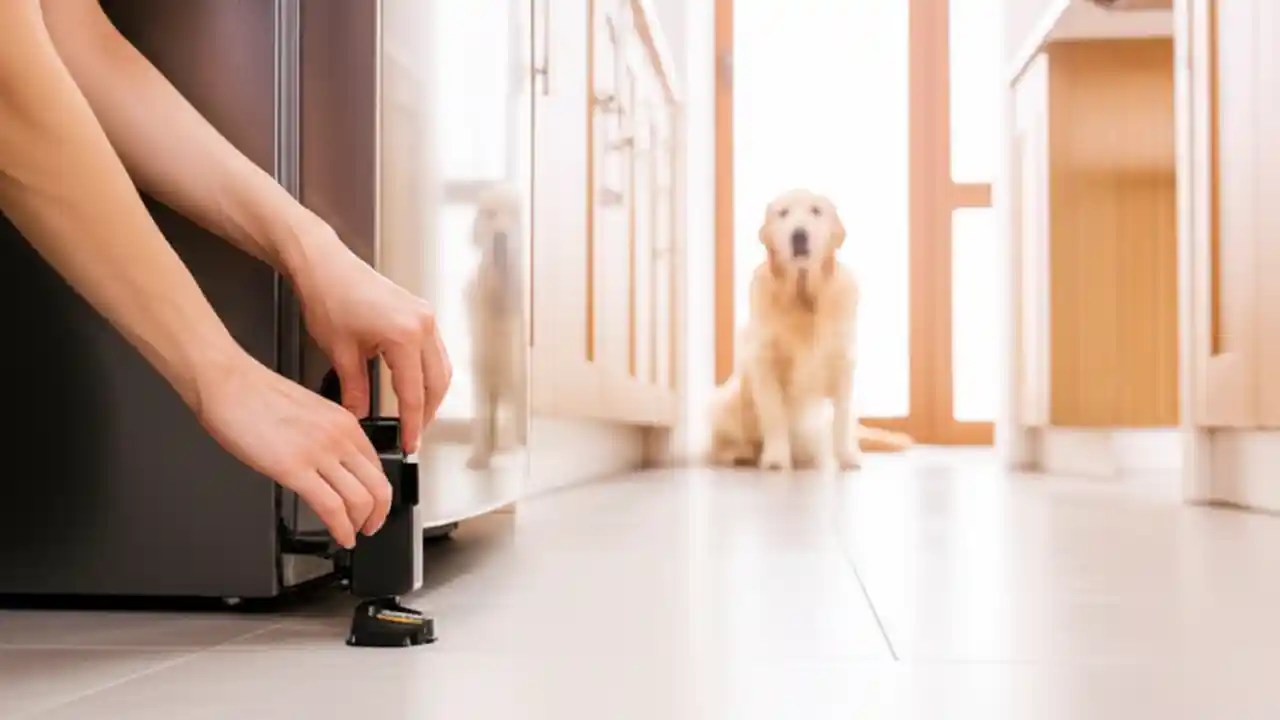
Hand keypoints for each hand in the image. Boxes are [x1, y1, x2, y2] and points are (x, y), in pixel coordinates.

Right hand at [195, 355, 390, 548]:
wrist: (229, 383)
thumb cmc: (257, 396)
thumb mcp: (309, 413)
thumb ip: (326, 439)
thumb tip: (330, 466)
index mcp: (345, 423)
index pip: (378, 466)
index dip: (379, 494)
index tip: (374, 507)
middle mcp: (340, 437)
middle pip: (378, 486)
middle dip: (378, 514)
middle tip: (370, 527)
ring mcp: (319, 453)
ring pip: (360, 500)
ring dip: (361, 525)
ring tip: (352, 534)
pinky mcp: (294, 469)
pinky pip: (331, 508)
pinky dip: (341, 529)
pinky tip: (340, 537)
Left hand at [286, 226, 450, 452]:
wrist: (323, 263)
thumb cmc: (328, 297)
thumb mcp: (340, 353)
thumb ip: (355, 390)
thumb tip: (359, 416)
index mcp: (405, 335)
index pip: (413, 393)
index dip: (410, 424)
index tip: (408, 444)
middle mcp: (423, 324)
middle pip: (437, 383)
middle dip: (426, 413)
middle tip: (412, 435)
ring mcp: (424, 316)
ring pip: (441, 367)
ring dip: (431, 394)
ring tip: (414, 416)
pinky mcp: (419, 312)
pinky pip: (434, 351)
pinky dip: (428, 373)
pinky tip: (414, 386)